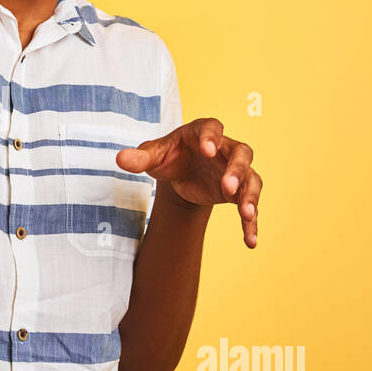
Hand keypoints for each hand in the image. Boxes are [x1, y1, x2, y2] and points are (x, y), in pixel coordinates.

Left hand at [116, 117, 262, 247]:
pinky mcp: (238, 192)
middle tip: (227, 187)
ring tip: (246, 214)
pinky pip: (248, 206)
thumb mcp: (153, 155)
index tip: (208, 150)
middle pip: (241, 154)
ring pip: (251, 179)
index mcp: (204, 132)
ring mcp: (236, 171)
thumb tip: (120, 159)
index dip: (212, 138)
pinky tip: (250, 242)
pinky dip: (251, 224)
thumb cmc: (169, 156)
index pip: (213, 128)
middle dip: (236, 170)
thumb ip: (140, 157)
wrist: (181, 173)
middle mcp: (226, 149)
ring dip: (250, 196)